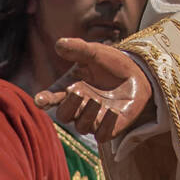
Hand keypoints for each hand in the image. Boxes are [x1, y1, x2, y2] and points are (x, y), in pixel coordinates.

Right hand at [34, 37, 155, 141]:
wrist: (138, 73)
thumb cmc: (111, 64)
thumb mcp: (95, 53)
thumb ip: (78, 49)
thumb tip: (60, 43)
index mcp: (68, 90)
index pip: (50, 99)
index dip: (44, 100)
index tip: (41, 99)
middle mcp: (79, 107)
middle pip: (64, 115)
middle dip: (69, 105)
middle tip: (77, 90)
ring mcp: (94, 118)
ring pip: (82, 126)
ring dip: (88, 114)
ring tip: (97, 99)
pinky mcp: (111, 127)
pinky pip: (103, 135)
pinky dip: (106, 125)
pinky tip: (113, 111)